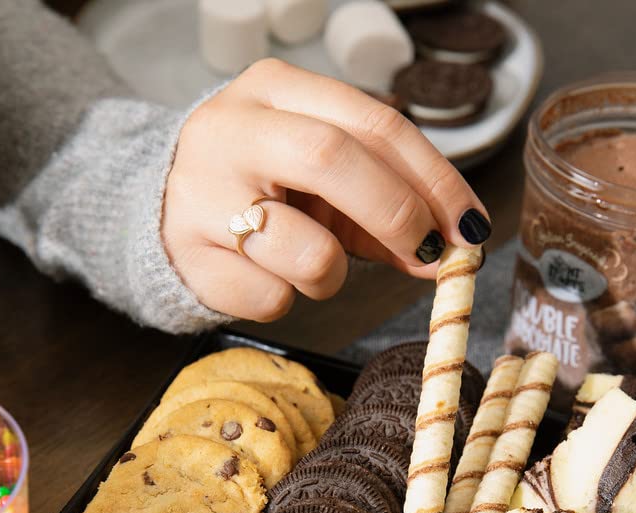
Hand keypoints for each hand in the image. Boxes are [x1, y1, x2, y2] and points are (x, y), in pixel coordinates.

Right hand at [161, 58, 490, 321]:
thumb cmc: (263, 190)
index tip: (471, 225)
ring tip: (311, 261)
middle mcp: (234, 130)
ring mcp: (202, 194)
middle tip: (429, 252)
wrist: (163, 212)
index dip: (435, 179)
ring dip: (334, 273)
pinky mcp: (191, 258)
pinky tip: (265, 275)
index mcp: (276, 90)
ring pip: (310, 252)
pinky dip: (288, 298)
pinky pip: (274, 298)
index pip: (374, 122)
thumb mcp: (323, 181)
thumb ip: (385, 208)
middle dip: (399, 214)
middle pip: (337, 160)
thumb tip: (450, 249)